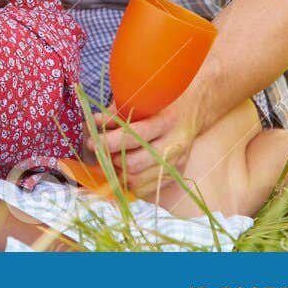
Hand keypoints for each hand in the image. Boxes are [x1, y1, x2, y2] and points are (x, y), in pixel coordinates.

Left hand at [81, 93, 206, 201]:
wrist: (195, 107)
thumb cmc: (163, 100)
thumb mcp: (142, 98)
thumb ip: (117, 112)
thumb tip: (94, 122)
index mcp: (166, 120)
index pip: (132, 137)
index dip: (107, 142)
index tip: (92, 141)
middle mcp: (174, 144)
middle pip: (133, 163)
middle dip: (110, 159)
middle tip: (100, 151)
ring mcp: (177, 162)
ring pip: (139, 180)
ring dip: (119, 172)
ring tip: (113, 158)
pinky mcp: (177, 173)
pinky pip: (147, 188)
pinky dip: (132, 182)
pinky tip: (127, 168)